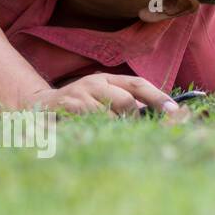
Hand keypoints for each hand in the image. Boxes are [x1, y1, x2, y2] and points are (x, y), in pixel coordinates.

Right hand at [25, 73, 186, 118]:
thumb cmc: (78, 107)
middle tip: (134, 132)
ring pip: (110, 116)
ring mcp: (79, 94)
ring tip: (109, 135)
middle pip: (126, 100)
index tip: (176, 111)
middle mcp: (93, 83)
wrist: (39, 107)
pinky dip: (98, 131)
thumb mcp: (100, 100)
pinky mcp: (67, 107)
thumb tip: (159, 118)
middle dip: (134, 119)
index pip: (137, 84)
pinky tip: (94, 134)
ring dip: (114, 129)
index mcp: (105, 79)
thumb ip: (124, 106)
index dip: (158, 96)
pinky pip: (92, 123)